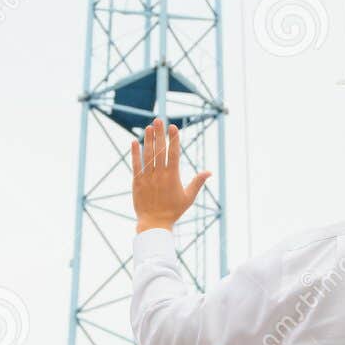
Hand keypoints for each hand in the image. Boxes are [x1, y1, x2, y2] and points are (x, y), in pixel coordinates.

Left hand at [131, 118, 210, 233]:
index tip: (173, 127)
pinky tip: (134, 142)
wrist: (154, 224)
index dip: (173, 139)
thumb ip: (197, 182)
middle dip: (159, 134)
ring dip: (148, 140)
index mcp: (173, 177)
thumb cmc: (173, 211)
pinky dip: (135, 153)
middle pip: (160, 150)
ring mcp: (147, 178)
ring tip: (148, 127)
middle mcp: (159, 175)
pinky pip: (135, 165)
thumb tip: (209, 172)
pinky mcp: (137, 182)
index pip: (173, 154)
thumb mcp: (188, 198)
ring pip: (147, 155)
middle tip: (159, 120)